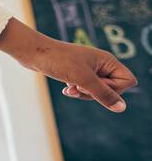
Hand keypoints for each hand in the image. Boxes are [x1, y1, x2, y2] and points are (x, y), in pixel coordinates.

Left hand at [0, 18, 136, 112]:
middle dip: (95, 92)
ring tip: (70, 87)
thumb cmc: (57, 60)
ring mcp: (89, 68)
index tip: (94, 83)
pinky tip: (66, 88)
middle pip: (113, 88)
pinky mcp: (77, 73)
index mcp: (107, 60)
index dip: (114, 88)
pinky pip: (85, 89)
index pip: (128, 81)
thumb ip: (103, 94)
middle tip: (79, 86)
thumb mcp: (82, 79)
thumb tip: (121, 108)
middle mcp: (101, 64)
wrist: (32, 52)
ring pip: (97, 91)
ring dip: (84, 93)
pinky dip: (76, 90)